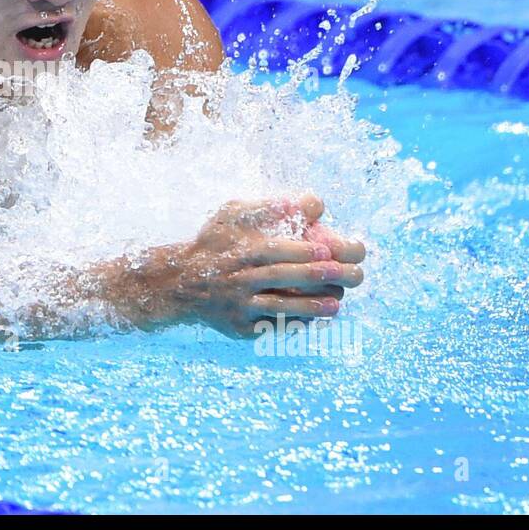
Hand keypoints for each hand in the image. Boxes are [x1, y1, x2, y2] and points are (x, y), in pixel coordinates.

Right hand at [141, 194, 365, 336]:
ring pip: (279, 306)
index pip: (276, 250)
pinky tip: (316, 320)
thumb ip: (269, 206)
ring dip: (311, 306)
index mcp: (240, 249)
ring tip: (336, 304)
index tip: (329, 252)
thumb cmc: (214, 242)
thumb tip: (314, 202)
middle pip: (284, 277)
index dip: (303, 252)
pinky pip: (271, 327)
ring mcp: (239, 305)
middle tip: (349, 275)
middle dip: (319, 277)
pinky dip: (295, 324)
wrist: (179, 283)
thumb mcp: (231, 215)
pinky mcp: (239, 327)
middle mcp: (239, 278)